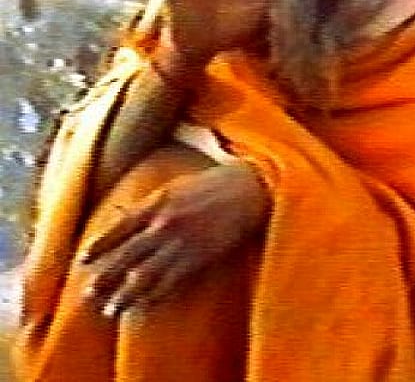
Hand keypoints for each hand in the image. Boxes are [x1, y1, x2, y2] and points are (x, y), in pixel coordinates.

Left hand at [80, 161, 270, 316]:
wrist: (254, 187)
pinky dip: (155, 295)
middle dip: (106, 278)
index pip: (119, 227)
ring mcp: (182, 242)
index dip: (100, 245)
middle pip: (126, 256)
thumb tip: (130, 213)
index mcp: (158, 202)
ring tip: (112, 310)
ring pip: (144, 275)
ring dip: (126, 295)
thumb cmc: (219, 182)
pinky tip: (145, 305)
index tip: (83, 261)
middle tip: (88, 296)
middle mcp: (164, 223)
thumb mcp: (180, 185)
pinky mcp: (200, 256)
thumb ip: (156, 201)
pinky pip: (171, 281)